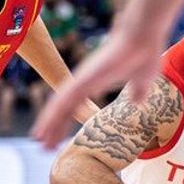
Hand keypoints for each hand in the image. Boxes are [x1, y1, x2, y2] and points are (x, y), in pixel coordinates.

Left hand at [32, 25, 165, 148]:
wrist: (143, 37)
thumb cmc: (144, 53)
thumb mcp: (143, 80)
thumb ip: (137, 91)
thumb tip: (137, 101)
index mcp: (94, 82)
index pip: (74, 106)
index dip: (65, 121)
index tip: (59, 136)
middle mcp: (83, 81)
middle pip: (62, 108)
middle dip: (53, 127)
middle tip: (44, 145)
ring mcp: (81, 80)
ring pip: (58, 107)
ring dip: (48, 125)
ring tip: (39, 142)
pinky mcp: (82, 79)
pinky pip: (63, 101)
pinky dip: (52, 116)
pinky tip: (44, 129)